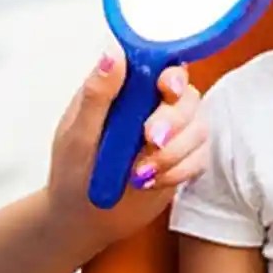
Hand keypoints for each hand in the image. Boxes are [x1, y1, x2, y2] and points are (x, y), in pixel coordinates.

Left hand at [45, 46, 207, 254]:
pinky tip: (152, 181)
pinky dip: (179, 170)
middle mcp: (151, 104)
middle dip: (173, 120)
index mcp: (124, 88)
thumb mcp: (78, 135)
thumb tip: (113, 53)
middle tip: (151, 140)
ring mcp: (171, 132)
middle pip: (186, 96)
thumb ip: (98, 95)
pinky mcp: (182, 159)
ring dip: (175, 151)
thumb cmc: (72, 172)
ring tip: (141, 173)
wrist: (82, 219)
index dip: (171, 73)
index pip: (159, 65)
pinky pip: (200, 157)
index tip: (167, 88)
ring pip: (198, 126)